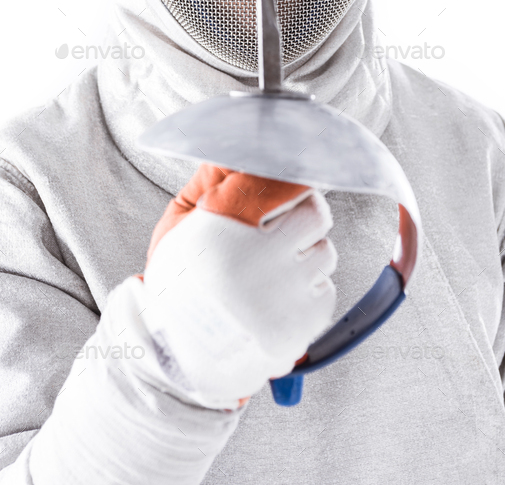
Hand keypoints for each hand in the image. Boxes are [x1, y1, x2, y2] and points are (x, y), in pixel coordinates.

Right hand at [139, 164, 336, 409]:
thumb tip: (243, 147)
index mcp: (221, 227)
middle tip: (282, 225)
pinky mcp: (300, 324)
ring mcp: (281, 294)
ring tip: (273, 268)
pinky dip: (307, 289)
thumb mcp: (178, 225)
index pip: (277, 179)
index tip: (293, 172)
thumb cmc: (180, 284)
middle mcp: (254, 259)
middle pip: (315, 211)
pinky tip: (278, 294)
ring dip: (304, 254)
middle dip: (301, 214)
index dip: (288, 175)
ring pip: (324, 250)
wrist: (177, 357)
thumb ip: (210, 180)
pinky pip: (326, 286)